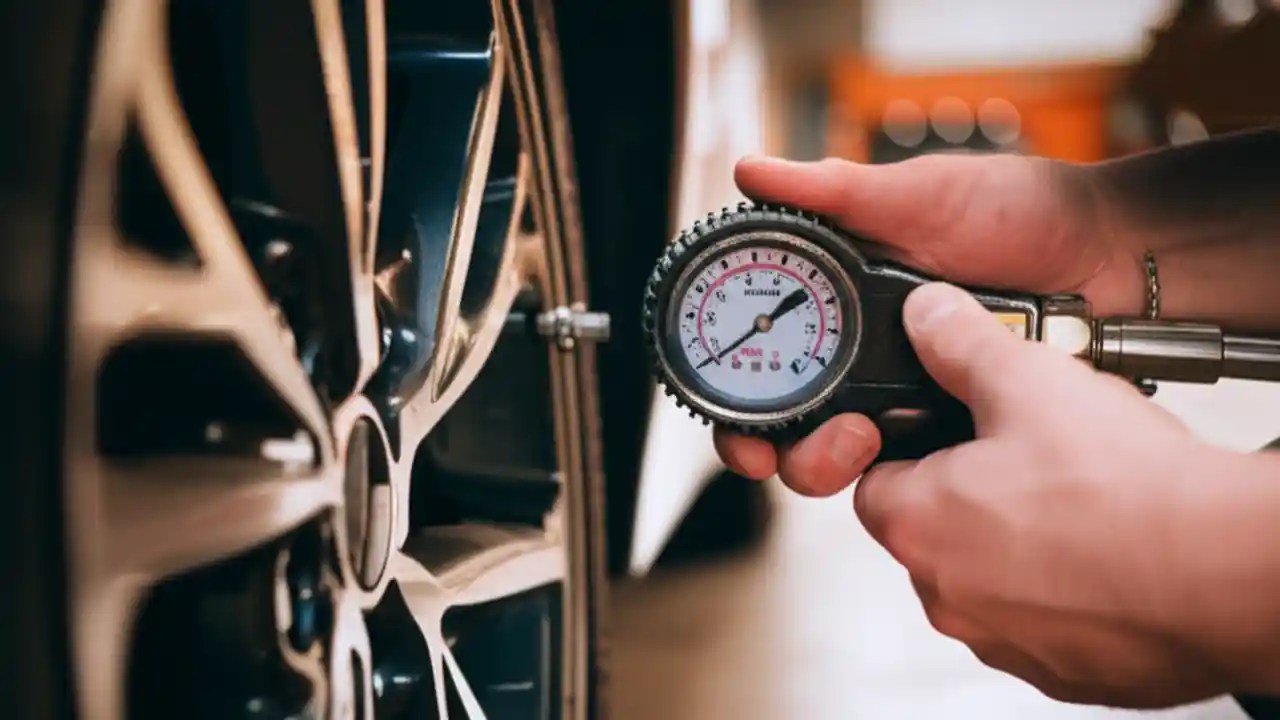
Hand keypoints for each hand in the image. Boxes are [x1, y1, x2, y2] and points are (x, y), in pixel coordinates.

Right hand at [716, 153, 1142, 493]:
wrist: (1112, 256)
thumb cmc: (1024, 211)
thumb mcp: (922, 194)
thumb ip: (836, 192)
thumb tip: (752, 172)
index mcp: (840, 292)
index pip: (763, 349)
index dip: (734, 387)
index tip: (733, 412)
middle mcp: (862, 348)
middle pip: (789, 418)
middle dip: (780, 446)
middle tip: (794, 440)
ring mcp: (907, 389)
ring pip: (840, 453)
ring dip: (828, 460)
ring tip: (864, 437)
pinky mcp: (953, 422)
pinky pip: (909, 464)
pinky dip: (898, 471)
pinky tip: (913, 454)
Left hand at [853, 282, 1256, 705]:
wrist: (1225, 575)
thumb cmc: (1124, 492)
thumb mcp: (1026, 378)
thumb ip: (960, 342)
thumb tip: (927, 317)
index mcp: (917, 526)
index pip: (874, 481)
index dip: (908, 445)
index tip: (944, 428)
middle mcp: (948, 597)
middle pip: (935, 529)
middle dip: (974, 489)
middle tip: (1028, 455)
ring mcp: (1006, 640)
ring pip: (994, 575)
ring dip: (1024, 539)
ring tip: (1082, 496)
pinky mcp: (1065, 670)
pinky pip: (1049, 618)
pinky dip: (1071, 586)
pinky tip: (1112, 547)